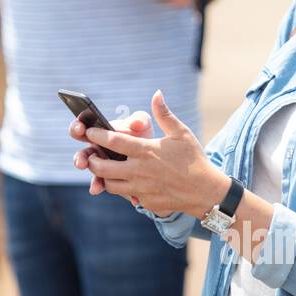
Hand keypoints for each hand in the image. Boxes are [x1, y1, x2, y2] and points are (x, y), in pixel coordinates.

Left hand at [72, 91, 228, 217]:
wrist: (206, 191)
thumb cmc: (194, 159)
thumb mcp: (181, 133)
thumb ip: (165, 115)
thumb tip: (157, 93)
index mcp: (147, 151)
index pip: (113, 141)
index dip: (96, 135)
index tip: (89, 131)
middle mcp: (140, 171)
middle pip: (102, 167)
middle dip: (92, 160)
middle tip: (91, 155)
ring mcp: (141, 189)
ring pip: (110, 184)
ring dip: (104, 176)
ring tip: (105, 169)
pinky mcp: (146, 202)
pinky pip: (126, 196)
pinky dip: (121, 189)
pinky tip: (124, 182)